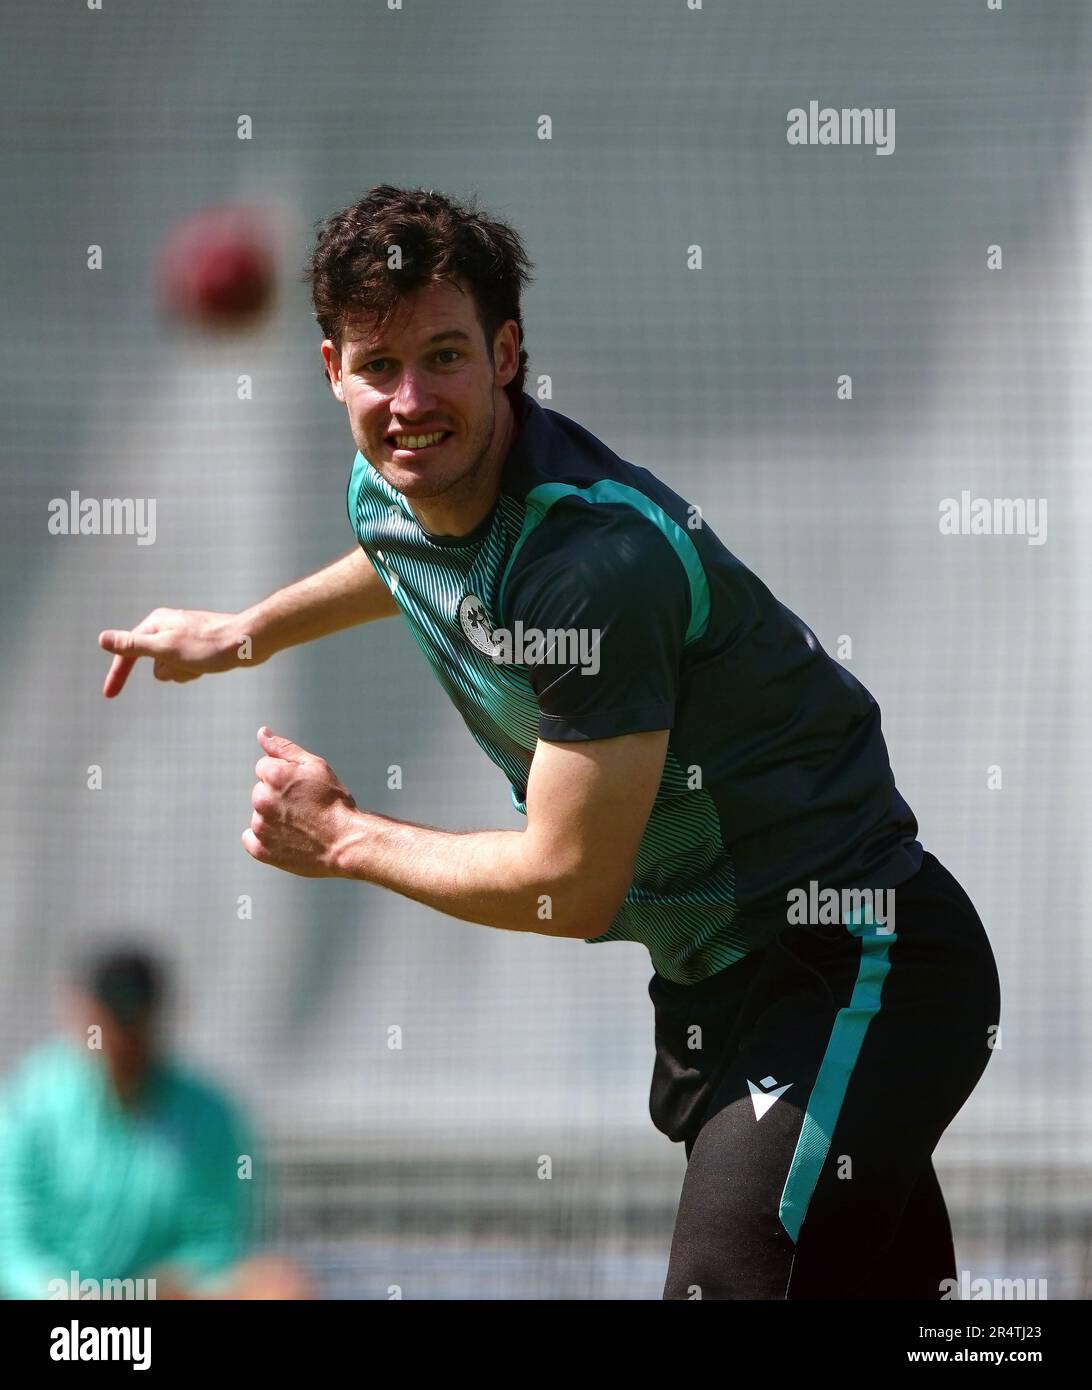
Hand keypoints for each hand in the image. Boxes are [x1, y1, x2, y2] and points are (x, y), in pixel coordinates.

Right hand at [99, 607, 250, 696]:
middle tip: (189, 661)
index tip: (110, 695)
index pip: (127, 652)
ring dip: (183, 673)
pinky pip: (186, 668)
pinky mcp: (198, 648)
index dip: (118, 674)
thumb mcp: (165, 647)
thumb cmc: (209, 645)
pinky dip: (195, 671)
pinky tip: (209, 664)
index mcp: (155, 623)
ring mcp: (183, 638)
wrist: (248, 641)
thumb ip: (133, 645)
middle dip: (169, 671)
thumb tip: (102, 639)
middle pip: (153, 664)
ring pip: (170, 668)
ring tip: (202, 662)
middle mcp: (167, 627)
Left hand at [243, 728, 359, 877]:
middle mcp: (261, 799)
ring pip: (260, 814)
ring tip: (301, 825)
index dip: (286, 777)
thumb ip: (284, 748)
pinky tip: (287, 839)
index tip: (303, 789)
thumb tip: (262, 732)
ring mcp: (260, 826)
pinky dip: (265, 839)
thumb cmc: (334, 802)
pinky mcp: (260, 850)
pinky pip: (251, 838)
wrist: (346, 843)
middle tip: (304, 807)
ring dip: (274, 817)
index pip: (264, 768)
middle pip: (261, 791)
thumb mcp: (315, 766)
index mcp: (273, 775)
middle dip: (277, 796)